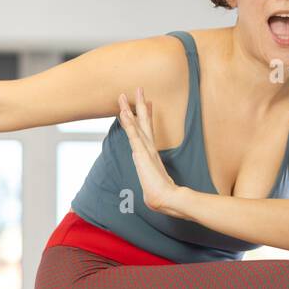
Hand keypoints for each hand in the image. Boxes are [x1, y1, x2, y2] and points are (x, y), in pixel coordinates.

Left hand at [116, 87, 179, 215]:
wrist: (164, 199)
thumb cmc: (160, 195)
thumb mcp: (154, 185)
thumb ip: (154, 183)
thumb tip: (153, 190)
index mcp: (151, 154)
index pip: (148, 131)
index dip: (146, 117)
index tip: (147, 103)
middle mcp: (149, 148)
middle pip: (143, 122)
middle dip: (140, 106)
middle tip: (138, 89)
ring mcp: (145, 149)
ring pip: (136, 125)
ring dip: (129, 110)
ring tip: (123, 96)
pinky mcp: (142, 153)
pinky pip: (133, 134)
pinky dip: (129, 123)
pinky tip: (123, 113)